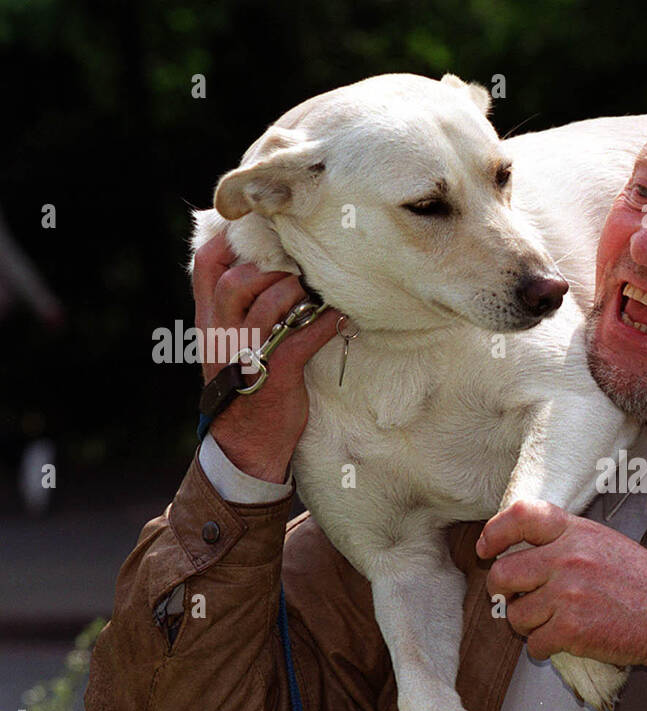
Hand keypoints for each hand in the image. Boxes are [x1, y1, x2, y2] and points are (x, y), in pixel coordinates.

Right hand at [192, 233, 340, 482]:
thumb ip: (241, 307)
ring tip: (321, 290)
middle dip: (272, 266)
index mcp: (209, 320)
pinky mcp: (274, 376)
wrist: (247, 446)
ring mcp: (246, 355)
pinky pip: (301, 340)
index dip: (233, 240)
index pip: (206, 264)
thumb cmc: (248, 386)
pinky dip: (324, 324)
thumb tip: (272, 267)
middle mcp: (221, 334)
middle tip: (302, 264)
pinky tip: (341, 316)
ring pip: (267, 306)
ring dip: (299, 292)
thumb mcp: (232, 342)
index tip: (265, 229)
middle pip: (235, 279)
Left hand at [477, 499, 646, 674]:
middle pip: (503, 573)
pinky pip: (534, 643)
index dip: (495, 532)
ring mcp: (567, 594)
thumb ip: (567, 541)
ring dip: (527, 624)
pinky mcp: (571, 629)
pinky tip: (564, 641)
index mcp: (576, 532)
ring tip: (550, 622)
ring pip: (515, 614)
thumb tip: (526, 552)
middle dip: (502, 591)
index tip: (487, 548)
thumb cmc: (645, 583)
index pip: (521, 516)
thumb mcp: (606, 543)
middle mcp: (568, 558)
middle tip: (515, 597)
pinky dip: (544, 648)